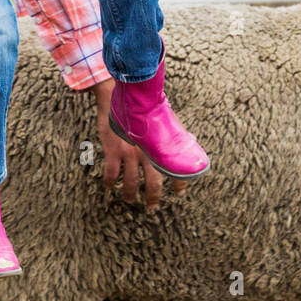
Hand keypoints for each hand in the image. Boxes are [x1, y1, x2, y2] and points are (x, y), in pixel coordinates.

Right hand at [91, 78, 185, 208]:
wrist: (120, 94)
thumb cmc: (142, 108)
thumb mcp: (161, 119)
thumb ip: (172, 134)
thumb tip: (190, 141)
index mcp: (161, 145)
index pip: (175, 169)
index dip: (179, 184)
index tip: (180, 193)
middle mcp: (147, 151)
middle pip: (153, 182)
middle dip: (153, 197)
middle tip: (152, 207)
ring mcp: (129, 152)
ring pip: (131, 182)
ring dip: (130, 194)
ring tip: (130, 200)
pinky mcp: (113, 149)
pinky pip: (111, 173)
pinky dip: (110, 182)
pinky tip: (109, 186)